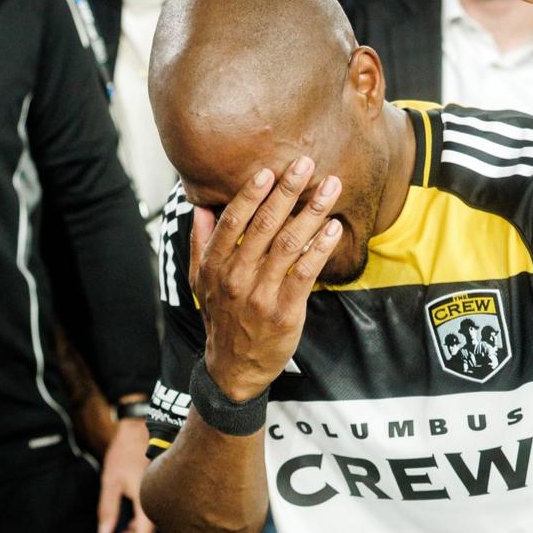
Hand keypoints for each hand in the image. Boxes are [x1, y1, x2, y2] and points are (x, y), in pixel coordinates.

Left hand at [97, 418, 155, 532]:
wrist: (140, 429)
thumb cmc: (124, 453)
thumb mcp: (110, 482)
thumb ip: (108, 509)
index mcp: (147, 500)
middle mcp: (157, 500)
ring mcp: (160, 494)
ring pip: (151, 524)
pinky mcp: (158, 489)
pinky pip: (153, 513)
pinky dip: (140, 523)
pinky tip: (129, 523)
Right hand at [189, 157, 343, 402]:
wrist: (233, 367)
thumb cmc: (222, 316)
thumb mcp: (199, 281)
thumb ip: (201, 242)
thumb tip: (200, 205)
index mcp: (215, 265)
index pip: (233, 221)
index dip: (251, 194)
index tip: (268, 170)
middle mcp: (236, 277)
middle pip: (264, 226)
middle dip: (287, 192)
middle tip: (306, 164)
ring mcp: (261, 294)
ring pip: (288, 245)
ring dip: (312, 213)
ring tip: (330, 188)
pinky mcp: (284, 311)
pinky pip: (305, 274)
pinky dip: (320, 249)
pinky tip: (334, 229)